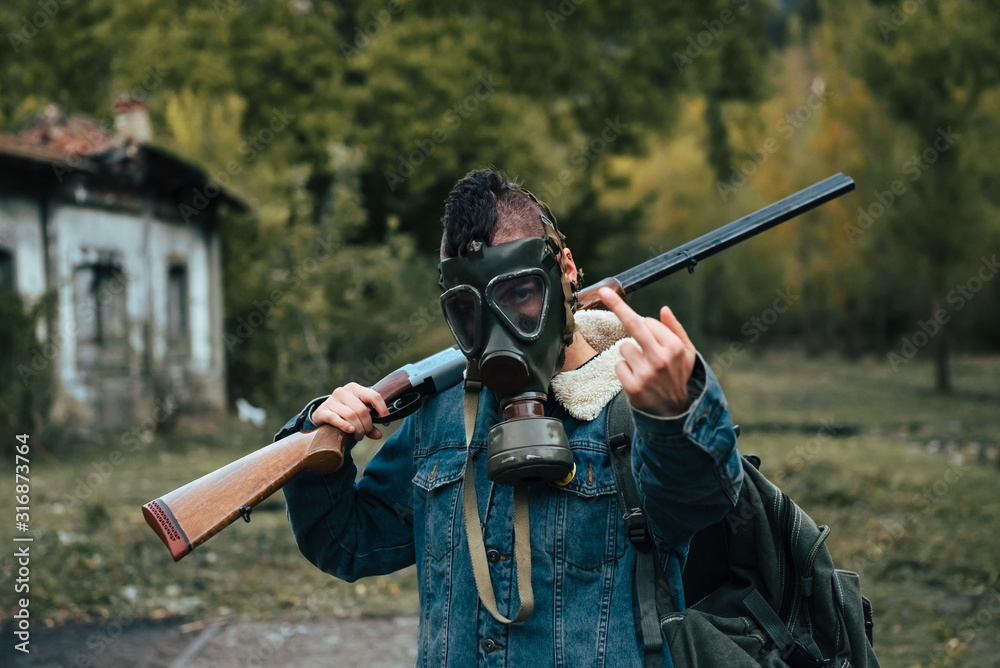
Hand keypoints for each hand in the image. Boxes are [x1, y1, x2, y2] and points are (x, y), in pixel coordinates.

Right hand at [310, 383, 389, 439]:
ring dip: (358, 429)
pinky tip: (350, 431)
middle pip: (362, 410)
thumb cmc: (344, 413)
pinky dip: (344, 425)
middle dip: (367, 425)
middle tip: (366, 433)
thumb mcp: (359, 415)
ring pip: (351, 415)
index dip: (382, 409)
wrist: (322, 415)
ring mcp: (331, 400)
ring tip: (359, 436)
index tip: (386, 421)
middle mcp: (343, 391)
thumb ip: (369, 424)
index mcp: (355, 388)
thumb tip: (379, 435)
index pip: (374, 396)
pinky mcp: (322, 411)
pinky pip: (334, 418)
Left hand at [598, 287, 696, 416]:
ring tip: (643, 367)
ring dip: (629, 354)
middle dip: (617, 305)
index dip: (644, 325)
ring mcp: (645, 373)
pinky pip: (618, 366)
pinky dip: (624, 370)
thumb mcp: (687, 353)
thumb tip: (664, 308)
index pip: (647, 321)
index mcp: (674, 346)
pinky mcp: (633, 386)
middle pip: (632, 324)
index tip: (626, 307)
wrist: (676, 412)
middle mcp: (660, 358)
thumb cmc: (679, 376)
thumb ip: (675, 329)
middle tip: (603, 291)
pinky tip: (637, 378)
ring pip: (623, 347)